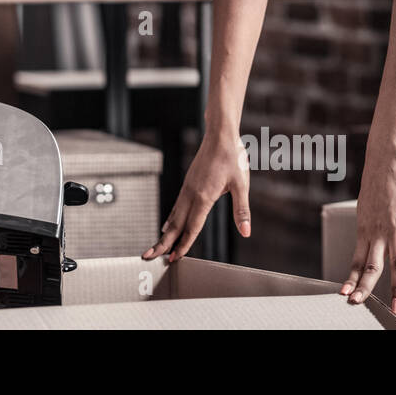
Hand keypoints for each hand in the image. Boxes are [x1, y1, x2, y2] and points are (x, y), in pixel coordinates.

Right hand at [142, 131, 250, 262]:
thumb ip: (241, 211)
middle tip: (149, 256)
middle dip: (163, 242)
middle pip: (175, 225)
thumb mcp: (241, 185)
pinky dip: (171, 219)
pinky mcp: (188, 183)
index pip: (191, 228)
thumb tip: (246, 232)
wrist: (220, 135)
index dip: (183, 245)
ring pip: (173, 215)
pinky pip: (176, 205)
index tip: (173, 259)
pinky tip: (169, 224)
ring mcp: (187, 188)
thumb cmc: (232, 158)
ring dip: (165, 232)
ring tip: (157, 245)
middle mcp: (191, 194)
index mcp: (203, 197)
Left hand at [342, 146, 395, 315]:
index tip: (345, 294)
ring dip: (395, 286)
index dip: (351, 278)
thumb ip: (371, 227)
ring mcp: (395, 227)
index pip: (356, 260)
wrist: (385, 160)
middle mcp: (377, 231)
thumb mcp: (366, 208)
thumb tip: (373, 239)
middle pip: (371, 266)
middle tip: (359, 305)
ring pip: (395, 263)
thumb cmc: (376, 182)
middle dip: (365, 288)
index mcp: (364, 229)